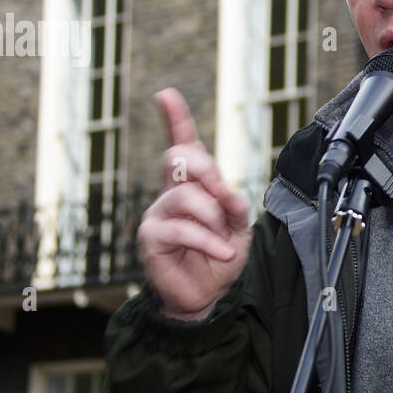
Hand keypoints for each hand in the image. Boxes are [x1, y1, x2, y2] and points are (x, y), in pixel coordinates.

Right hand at [136, 88, 252, 320]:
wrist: (206, 296)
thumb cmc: (219, 258)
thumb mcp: (239, 230)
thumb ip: (236, 208)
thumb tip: (228, 192)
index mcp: (192, 185)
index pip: (182, 146)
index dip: (175, 120)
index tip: (166, 96)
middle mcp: (171, 193)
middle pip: (179, 159)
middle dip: (206, 170)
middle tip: (224, 195)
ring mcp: (158, 214)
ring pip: (185, 197)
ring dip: (213, 216)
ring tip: (224, 237)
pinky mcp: (152, 237)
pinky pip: (183, 229)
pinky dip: (209, 241)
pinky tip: (223, 253)